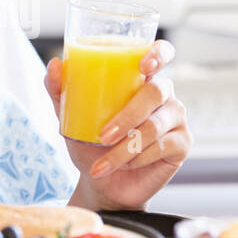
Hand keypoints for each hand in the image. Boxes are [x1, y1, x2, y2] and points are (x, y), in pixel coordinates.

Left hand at [43, 39, 191, 210]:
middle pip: (156, 92)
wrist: (102, 184)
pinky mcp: (183, 143)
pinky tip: (123, 166)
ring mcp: (176, 118)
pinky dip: (137, 158)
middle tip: (103, 135)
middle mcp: (164, 94)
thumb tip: (54, 65)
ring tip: (102, 163)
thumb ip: (61, 91)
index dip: (159, 54)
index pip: (161, 53)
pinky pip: (162, 147)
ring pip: (154, 126)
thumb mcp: (71, 118)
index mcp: (141, 79)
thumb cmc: (91, 144)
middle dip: (128, 115)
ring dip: (125, 147)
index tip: (144, 66)